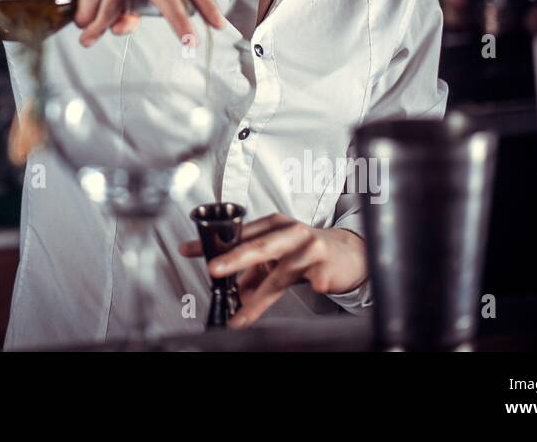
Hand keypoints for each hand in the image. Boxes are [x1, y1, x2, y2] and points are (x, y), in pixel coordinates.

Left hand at [177, 214, 367, 327]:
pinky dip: (314, 281)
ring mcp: (309, 246)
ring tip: (242, 312)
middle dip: (233, 259)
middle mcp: (289, 232)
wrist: (347, 254)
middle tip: (213, 270)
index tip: (189, 250)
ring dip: (259, 295)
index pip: (238, 234)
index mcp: (273, 225)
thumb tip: (231, 290)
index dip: (214, 243)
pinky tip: (314, 286)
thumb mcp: (277, 257)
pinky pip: (317, 275)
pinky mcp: (326, 263)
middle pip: (258, 246)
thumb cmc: (308, 251)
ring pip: (281, 272)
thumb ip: (252, 271)